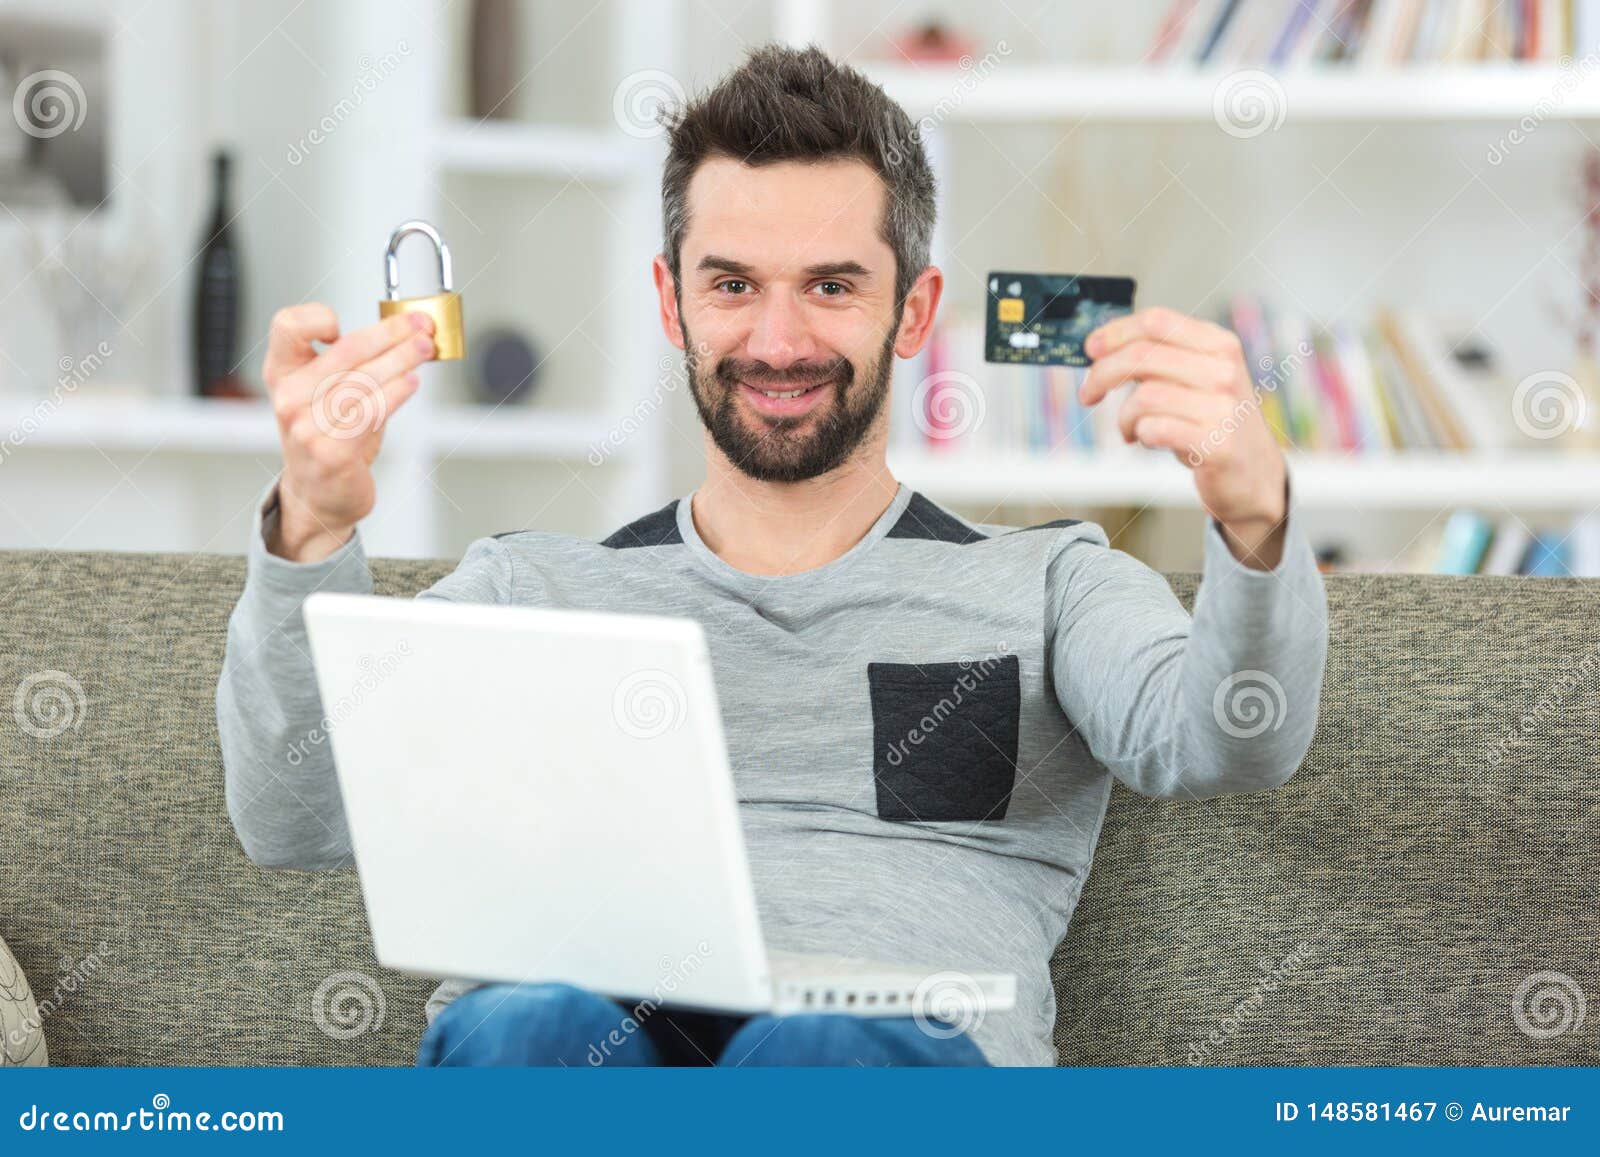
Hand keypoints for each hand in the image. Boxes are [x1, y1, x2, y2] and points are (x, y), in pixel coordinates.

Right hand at [261, 303, 435, 562]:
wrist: (317, 496)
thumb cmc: (327, 438)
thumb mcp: (323, 394)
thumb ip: (349, 364)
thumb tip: (402, 334)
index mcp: (281, 374)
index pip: (287, 326)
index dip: (316, 316)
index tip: (343, 324)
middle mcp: (289, 398)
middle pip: (346, 350)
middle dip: (390, 333)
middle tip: (420, 325)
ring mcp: (307, 427)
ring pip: (366, 379)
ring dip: (403, 359)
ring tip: (424, 349)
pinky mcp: (333, 451)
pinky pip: (373, 411)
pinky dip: (397, 392)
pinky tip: (412, 382)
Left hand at [1080, 306, 1288, 569]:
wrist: (1255, 474)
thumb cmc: (1214, 423)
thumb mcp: (1197, 378)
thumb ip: (1160, 358)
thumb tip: (1101, 347)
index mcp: (1218, 344)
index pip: (1156, 321)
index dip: (1115, 332)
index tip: (1090, 349)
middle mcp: (1224, 370)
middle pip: (1141, 356)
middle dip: (1102, 375)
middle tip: (1088, 394)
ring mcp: (1224, 407)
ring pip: (1143, 397)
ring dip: (1124, 417)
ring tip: (1131, 429)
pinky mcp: (1217, 445)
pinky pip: (1155, 429)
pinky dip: (1141, 435)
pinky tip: (1148, 440)